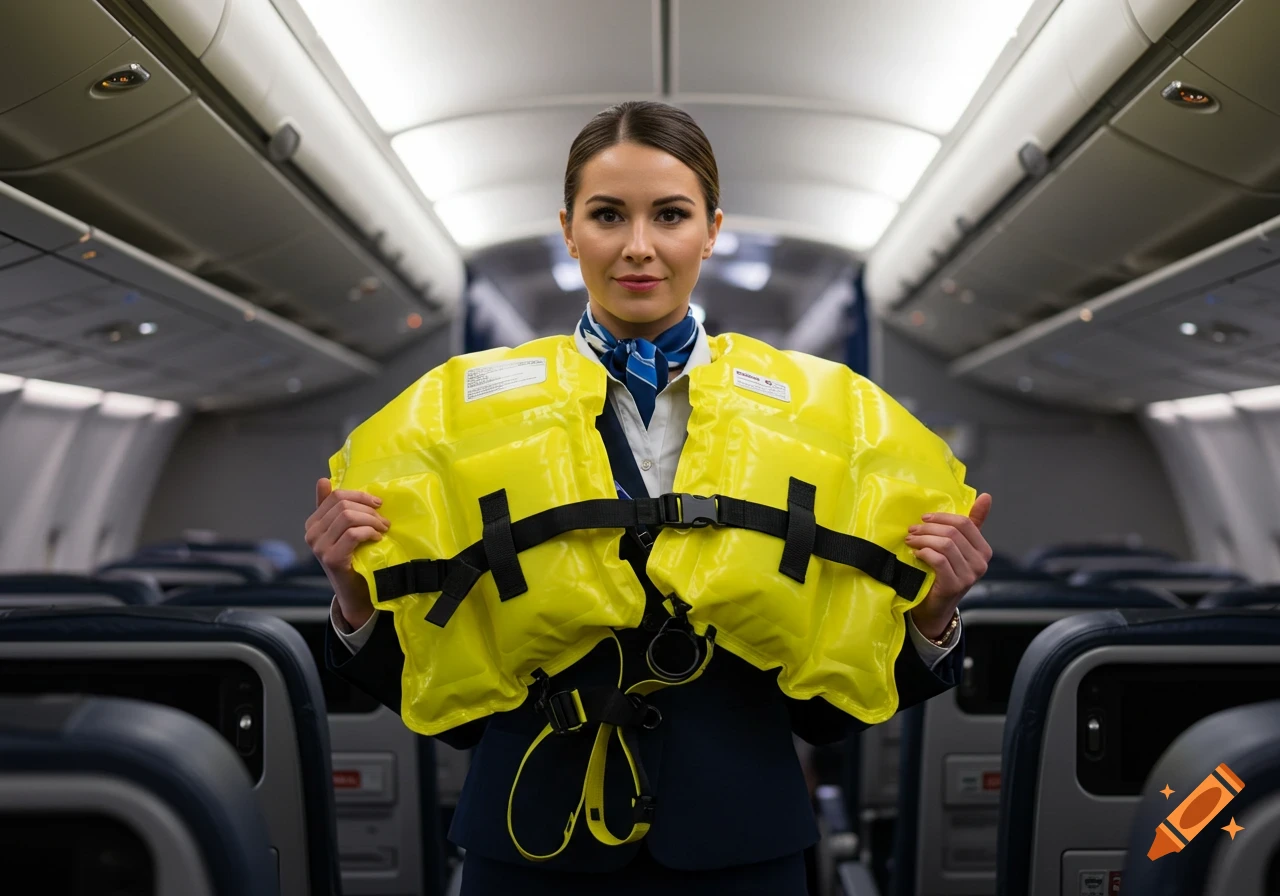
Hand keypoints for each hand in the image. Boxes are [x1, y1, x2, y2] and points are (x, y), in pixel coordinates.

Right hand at [305, 478, 387, 629]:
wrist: (355, 592)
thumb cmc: (353, 559)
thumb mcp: (344, 531)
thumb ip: (335, 509)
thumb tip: (323, 480)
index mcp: (313, 523)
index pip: (336, 495)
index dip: (360, 496)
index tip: (377, 503)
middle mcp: (311, 533)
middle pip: (343, 505)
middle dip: (368, 509)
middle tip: (384, 520)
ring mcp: (319, 546)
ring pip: (348, 517)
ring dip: (371, 521)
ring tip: (382, 529)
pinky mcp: (331, 558)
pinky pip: (353, 534)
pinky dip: (369, 532)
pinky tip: (377, 538)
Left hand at [907, 493, 992, 639]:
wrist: (934, 608)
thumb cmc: (943, 574)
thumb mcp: (957, 549)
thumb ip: (970, 524)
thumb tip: (986, 496)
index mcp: (983, 550)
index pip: (965, 523)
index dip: (942, 517)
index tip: (924, 518)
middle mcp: (981, 563)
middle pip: (953, 533)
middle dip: (929, 528)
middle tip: (912, 530)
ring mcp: (969, 576)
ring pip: (945, 545)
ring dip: (923, 539)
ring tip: (910, 540)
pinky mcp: (955, 585)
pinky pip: (939, 560)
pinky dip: (924, 553)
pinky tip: (916, 553)